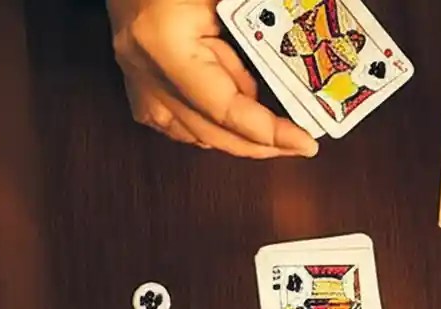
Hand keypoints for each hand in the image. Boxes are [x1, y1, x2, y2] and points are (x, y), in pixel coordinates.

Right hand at [107, 0, 317, 157]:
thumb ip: (254, 32)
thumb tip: (289, 69)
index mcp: (166, 43)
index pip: (224, 107)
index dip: (268, 131)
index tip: (304, 143)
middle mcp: (146, 69)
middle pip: (211, 132)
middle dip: (261, 144)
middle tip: (301, 145)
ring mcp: (137, 79)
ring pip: (195, 135)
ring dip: (239, 137)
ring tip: (278, 131)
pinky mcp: (137, 82)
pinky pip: (178, 124)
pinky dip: (212, 128)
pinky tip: (237, 123)